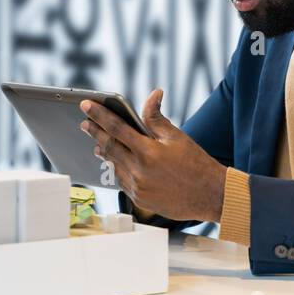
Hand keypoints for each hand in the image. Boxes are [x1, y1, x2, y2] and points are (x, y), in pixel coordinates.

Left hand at [78, 89, 226, 222]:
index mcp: (147, 151)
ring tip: (97, 143)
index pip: (116, 128)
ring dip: (104, 152)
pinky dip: (117, 169)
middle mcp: (139, 171)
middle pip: (109, 147)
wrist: (209, 196)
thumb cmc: (196, 164)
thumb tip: (153, 94)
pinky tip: (115, 163)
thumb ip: (157, 117)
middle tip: (84, 123)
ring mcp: (137, 188)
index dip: (99, 115)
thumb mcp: (177, 136)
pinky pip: (121, 182)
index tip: (86, 105)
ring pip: (113, 166)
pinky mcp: (139, 200)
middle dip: (94, 133)